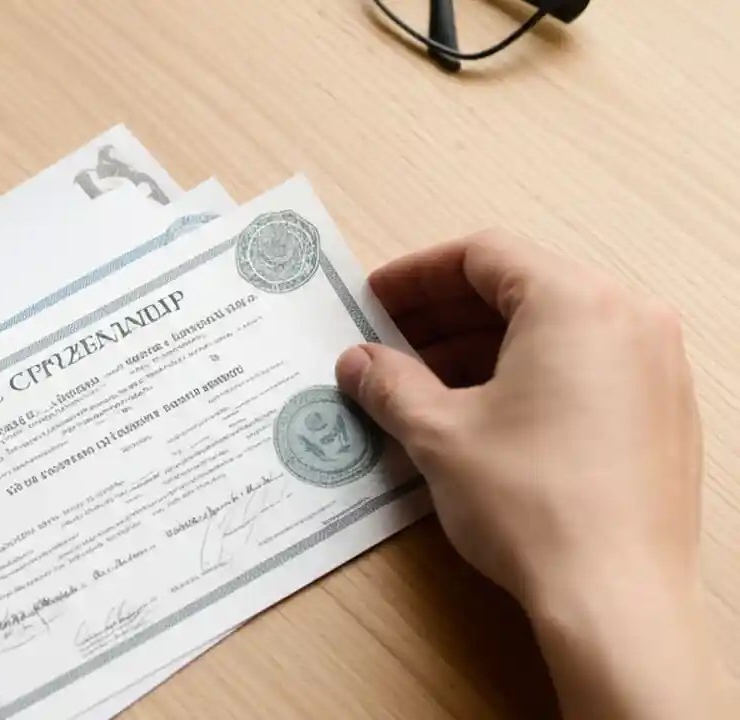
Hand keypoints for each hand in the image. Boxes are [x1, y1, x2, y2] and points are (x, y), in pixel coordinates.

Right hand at [335, 231, 723, 717]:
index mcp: (575, 302)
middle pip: (521, 288)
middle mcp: (629, 319)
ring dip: (482, 347)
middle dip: (445, 315)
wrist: (615, 600)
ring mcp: (657, 367)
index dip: (416, 276)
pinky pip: (586, 368)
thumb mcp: (439, 434)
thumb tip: (357, 362)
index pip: (483, 255)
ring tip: (423, 386)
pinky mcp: (664, 415)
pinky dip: (529, 375)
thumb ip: (390, 384)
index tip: (374, 302)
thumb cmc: (531, 504)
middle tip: (388, 344)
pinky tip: (483, 415)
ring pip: (554, 330)